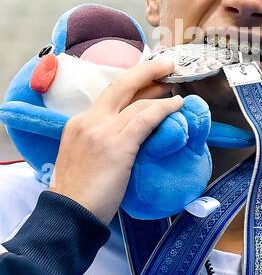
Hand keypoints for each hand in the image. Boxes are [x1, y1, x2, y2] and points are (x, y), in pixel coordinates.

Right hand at [49, 56, 183, 223]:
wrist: (71, 211)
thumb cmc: (81, 192)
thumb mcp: (85, 156)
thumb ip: (101, 141)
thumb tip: (125, 138)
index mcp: (79, 123)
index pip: (109, 95)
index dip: (132, 82)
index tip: (148, 75)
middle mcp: (89, 121)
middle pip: (121, 86)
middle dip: (146, 71)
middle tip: (167, 63)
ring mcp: (102, 131)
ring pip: (138, 102)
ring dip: (161, 93)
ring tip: (178, 89)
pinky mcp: (118, 145)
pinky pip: (146, 119)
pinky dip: (164, 109)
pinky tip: (177, 106)